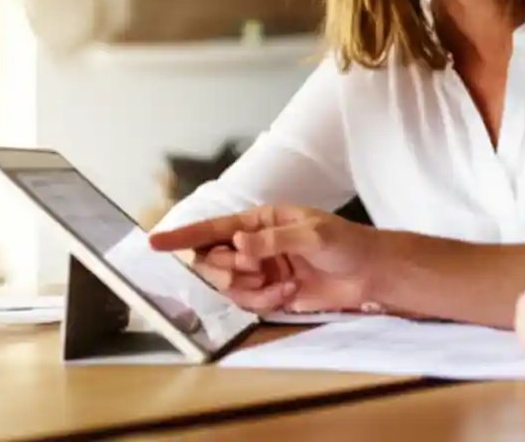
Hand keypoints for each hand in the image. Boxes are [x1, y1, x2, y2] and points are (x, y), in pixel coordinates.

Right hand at [149, 205, 381, 313]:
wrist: (369, 273)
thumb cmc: (346, 243)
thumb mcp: (313, 235)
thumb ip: (274, 240)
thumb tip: (239, 242)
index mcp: (261, 220)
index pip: (215, 228)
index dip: (184, 235)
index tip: (156, 242)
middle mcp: (254, 244)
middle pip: (212, 260)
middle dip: (228, 270)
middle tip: (255, 270)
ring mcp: (260, 270)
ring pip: (228, 286)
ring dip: (250, 289)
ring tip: (282, 283)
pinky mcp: (269, 294)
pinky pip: (248, 303)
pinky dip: (265, 301)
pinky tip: (290, 293)